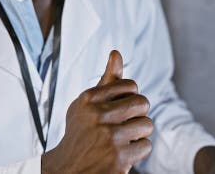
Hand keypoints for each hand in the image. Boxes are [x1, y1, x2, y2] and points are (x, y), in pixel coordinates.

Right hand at [42, 50, 153, 173]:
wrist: (68, 170)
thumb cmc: (82, 133)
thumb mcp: (88, 105)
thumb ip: (106, 80)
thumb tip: (116, 53)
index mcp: (89, 98)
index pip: (131, 85)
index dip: (130, 97)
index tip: (120, 109)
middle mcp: (97, 115)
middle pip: (142, 102)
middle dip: (138, 114)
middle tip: (127, 123)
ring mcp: (108, 137)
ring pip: (147, 124)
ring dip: (139, 134)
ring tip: (124, 139)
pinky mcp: (119, 157)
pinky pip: (146, 145)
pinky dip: (138, 151)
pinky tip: (123, 154)